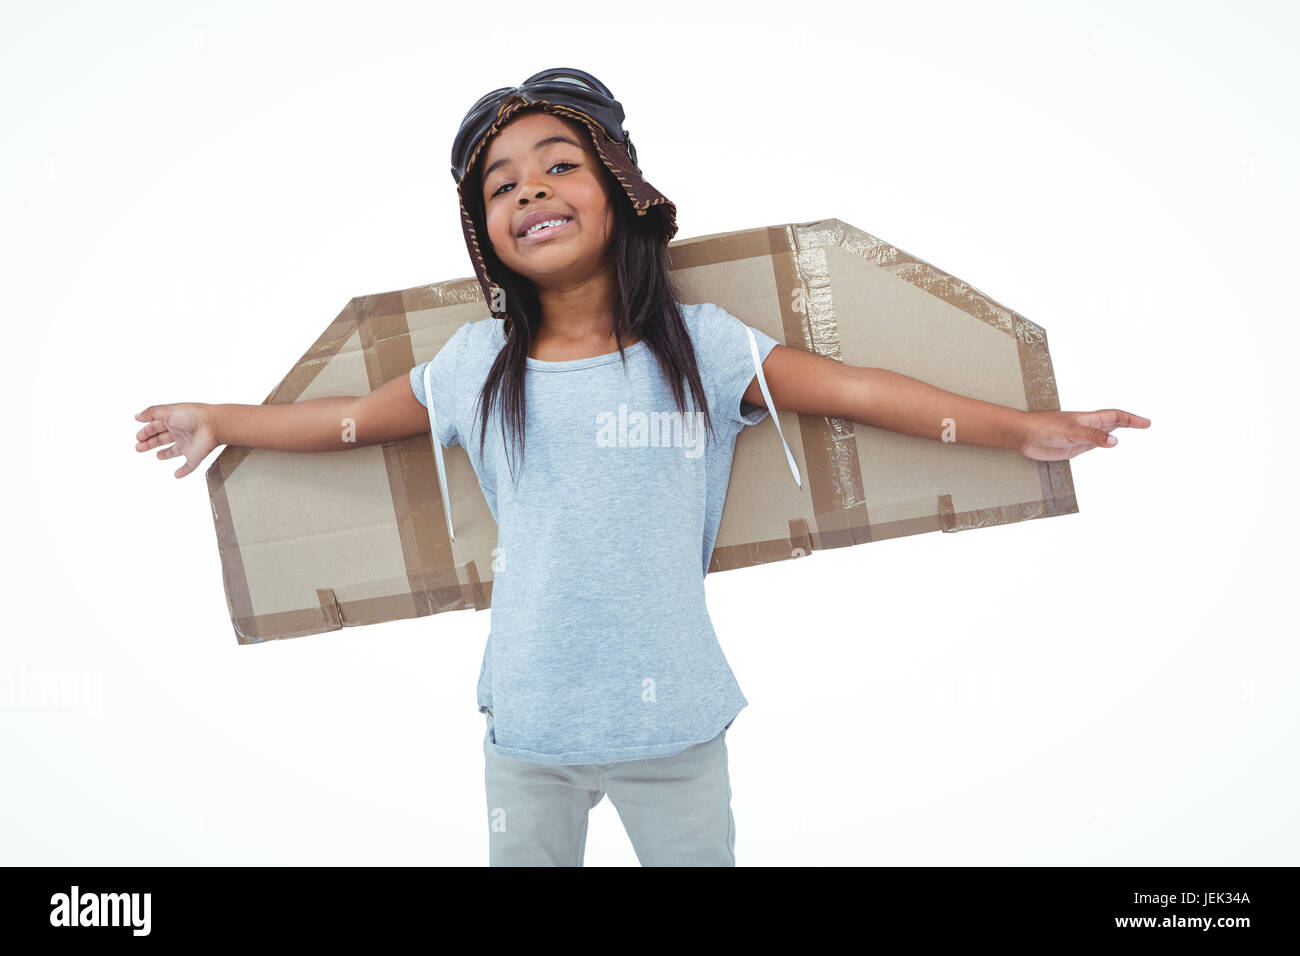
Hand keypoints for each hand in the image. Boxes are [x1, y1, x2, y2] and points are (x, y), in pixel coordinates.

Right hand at [134, 403, 219, 477]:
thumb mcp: (167, 411)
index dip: (146, 432)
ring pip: (174, 451)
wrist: (214, 425)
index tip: (138, 437)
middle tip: (139, 447)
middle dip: (150, 443)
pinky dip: (183, 471)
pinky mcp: (195, 456)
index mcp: (174, 421)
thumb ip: (151, 413)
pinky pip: (189, 466)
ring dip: (166, 454)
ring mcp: (188, 445)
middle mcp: (180, 432)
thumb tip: (137, 416)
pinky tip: (178, 475)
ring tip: (158, 456)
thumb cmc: (193, 415)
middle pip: (162, 439)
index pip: (156, 426)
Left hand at [1018, 409, 1150, 460]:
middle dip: (1129, 423)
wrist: (1024, 435)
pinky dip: (1103, 443)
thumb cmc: (1044, 427)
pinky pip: (1092, 444)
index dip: (1131, 419)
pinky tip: (1106, 444)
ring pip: (1103, 433)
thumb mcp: (1072, 432)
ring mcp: (1080, 437)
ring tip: (1130, 430)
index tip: (1146, 423)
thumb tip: (1115, 441)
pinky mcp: (1072, 447)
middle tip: (1145, 424)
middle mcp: (1087, 427)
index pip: (1115, 416)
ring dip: (1117, 432)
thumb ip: (1093, 437)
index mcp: (1088, 419)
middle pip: (1112, 423)